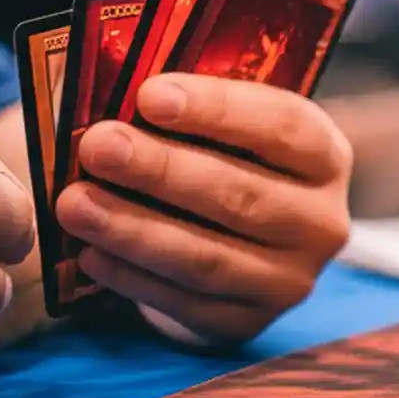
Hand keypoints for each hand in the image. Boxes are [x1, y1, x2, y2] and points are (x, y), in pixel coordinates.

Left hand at [55, 74, 351, 344]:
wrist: (231, 235)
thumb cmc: (215, 156)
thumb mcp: (216, 119)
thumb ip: (181, 98)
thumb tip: (111, 74)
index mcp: (325, 155)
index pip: (281, 128)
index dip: (218, 110)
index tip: (149, 94)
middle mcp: (322, 223)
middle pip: (242, 195)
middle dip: (162, 170)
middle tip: (98, 146)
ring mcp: (291, 280)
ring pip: (209, 258)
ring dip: (135, 229)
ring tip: (73, 204)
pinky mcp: (250, 323)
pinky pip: (188, 304)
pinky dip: (134, 280)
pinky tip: (90, 255)